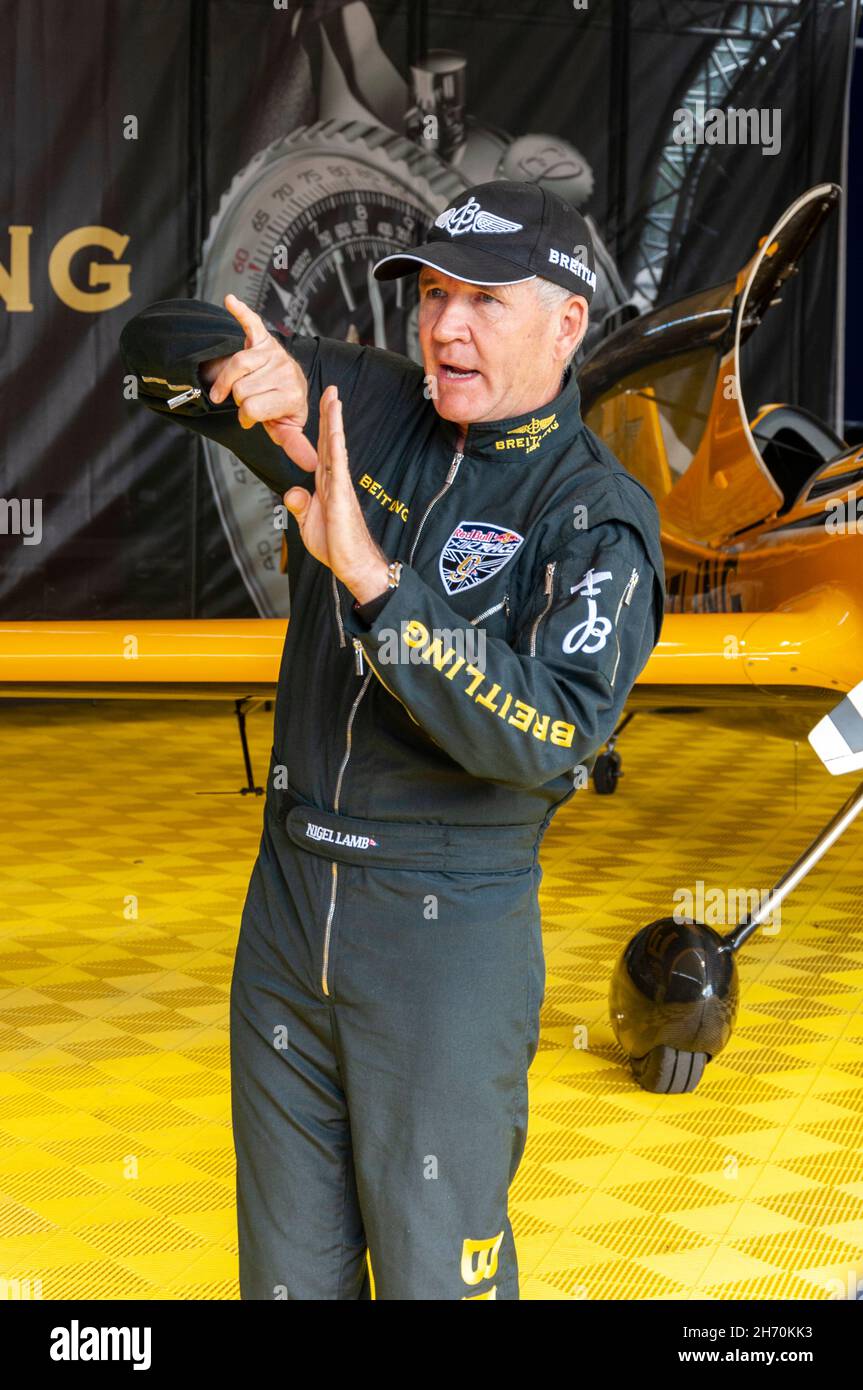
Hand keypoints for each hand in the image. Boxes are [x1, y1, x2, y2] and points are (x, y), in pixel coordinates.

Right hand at [207, 293, 316, 470]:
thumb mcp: (289, 429)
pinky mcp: (265, 339)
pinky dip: (241, 312)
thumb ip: (296, 445)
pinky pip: (251, 323)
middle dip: (237, 398)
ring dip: (226, 378)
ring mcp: (274, 354)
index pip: (250, 408)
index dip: (246, 417)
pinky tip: (231, 301)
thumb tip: (311, 465)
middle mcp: (285, 371)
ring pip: (235, 365)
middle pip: (239, 389)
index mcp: (292, 395)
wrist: (292, 385)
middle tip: (248, 401)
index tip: (252, 419)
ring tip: (228, 389)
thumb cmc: (284, 408)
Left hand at [283, 384, 388, 602]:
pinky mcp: (341, 496)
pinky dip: (335, 446)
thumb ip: (300, 506)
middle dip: (329, 414)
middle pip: (330, 441)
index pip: (322, 450)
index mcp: (327, 485)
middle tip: (330, 389)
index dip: (321, 428)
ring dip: (333, 422)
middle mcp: (335, 481)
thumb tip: (292, 492)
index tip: (323, 407)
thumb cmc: (336, 548)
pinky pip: (337, 466)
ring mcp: (340, 486)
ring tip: (333, 398)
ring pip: (335, 447)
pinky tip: (333, 429)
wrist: (353, 565)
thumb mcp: (308, 524)